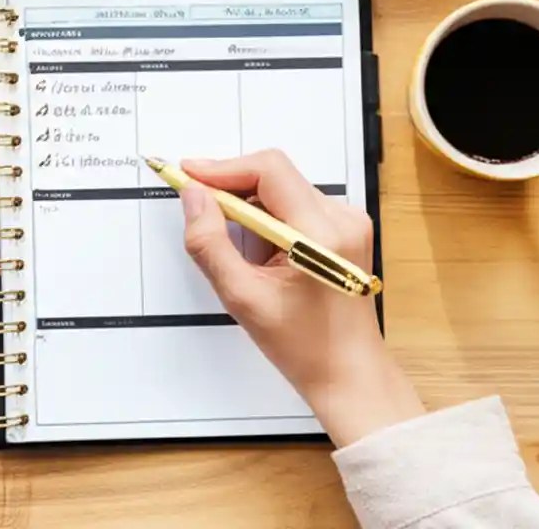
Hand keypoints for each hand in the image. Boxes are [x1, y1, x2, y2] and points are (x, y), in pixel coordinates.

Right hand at [179, 150, 423, 446]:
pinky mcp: (344, 229)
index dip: (223, 168)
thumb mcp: (242, 297)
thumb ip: (210, 243)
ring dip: (251, 209)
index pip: (269, 170)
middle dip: (232, 189)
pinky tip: (263, 255)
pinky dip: (268, 220)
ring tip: (242, 252)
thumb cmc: (305, 345)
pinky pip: (295, 205)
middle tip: (200, 209)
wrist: (347, 371)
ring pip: (282, 190)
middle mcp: (343, 220)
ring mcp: (348, 223)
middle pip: (275, 176)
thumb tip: (194, 199)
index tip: (190, 176)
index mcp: (322, 235)